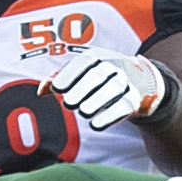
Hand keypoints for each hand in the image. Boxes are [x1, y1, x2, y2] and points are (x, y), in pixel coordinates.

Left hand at [39, 49, 174, 131]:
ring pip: (112, 89)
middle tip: (68, 103)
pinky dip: (109, 116)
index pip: (82, 62)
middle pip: (97, 75)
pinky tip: (96, 125)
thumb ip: (59, 79)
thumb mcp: (82, 72)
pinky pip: (124, 106)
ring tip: (83, 112)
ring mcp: (127, 80)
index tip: (57, 89)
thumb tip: (40, 91)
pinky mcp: (136, 97)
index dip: (69, 74)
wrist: (141, 82)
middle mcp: (114, 65)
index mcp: (97, 56)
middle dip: (82, 89)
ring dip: (96, 101)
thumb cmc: (101, 77)